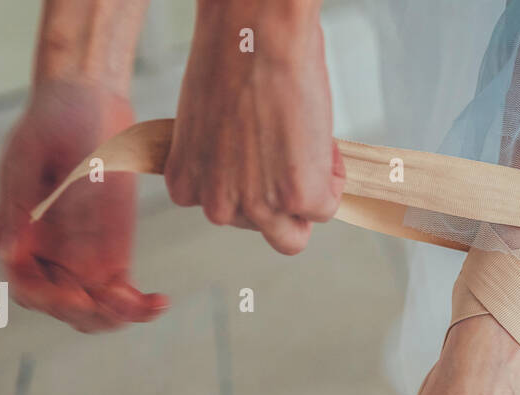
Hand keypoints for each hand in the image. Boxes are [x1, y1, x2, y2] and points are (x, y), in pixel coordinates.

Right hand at [0, 79, 167, 332]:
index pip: (28, 289)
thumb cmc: (52, 120)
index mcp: (19, 237)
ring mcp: (79, 257)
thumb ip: (16, 204)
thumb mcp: (28, 156)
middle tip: (120, 303)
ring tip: (145, 305)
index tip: (81, 298)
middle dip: (92, 314)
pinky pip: (122, 294)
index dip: (52, 302)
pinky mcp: (111, 253)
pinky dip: (139, 306)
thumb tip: (7, 250)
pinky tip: (160, 303)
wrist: (89, 99)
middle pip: (64, 308)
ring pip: (94, 309)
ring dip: (118, 317)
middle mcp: (47, 255)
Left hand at [164, 0, 344, 254]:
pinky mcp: (298, 199)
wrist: (257, 35)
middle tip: (290, 153)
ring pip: (294, 234)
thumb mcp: (208, 122)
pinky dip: (332, 178)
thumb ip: (223, 158)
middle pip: (260, 227)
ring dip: (307, 194)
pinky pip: (326, 207)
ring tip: (305, 144)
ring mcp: (257, 207)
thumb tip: (253, 168)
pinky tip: (320, 140)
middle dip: (280, 198)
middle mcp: (216, 205)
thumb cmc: (233, 58)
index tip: (262, 149)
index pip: (226, 211)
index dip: (253, 182)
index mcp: (187, 185)